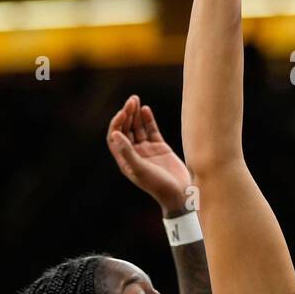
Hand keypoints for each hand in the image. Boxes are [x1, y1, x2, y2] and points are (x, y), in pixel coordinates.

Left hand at [107, 95, 191, 213]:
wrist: (180, 193)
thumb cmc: (158, 185)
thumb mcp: (140, 169)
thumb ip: (127, 151)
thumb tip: (114, 134)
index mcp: (125, 160)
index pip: (115, 137)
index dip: (117, 123)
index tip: (124, 112)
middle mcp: (134, 154)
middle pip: (126, 130)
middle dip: (127, 114)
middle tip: (131, 100)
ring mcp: (147, 150)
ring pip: (138, 128)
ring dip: (136, 114)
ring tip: (136, 100)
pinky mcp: (160, 148)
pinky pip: (151, 131)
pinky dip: (148, 120)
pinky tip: (146, 109)